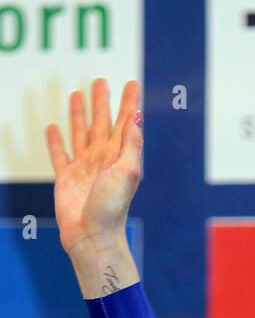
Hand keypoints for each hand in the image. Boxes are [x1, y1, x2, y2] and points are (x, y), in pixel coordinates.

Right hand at [45, 78, 142, 254]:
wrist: (92, 236)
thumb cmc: (112, 208)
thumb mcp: (128, 172)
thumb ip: (132, 143)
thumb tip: (138, 115)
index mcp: (118, 156)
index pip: (126, 123)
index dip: (130, 103)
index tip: (133, 84)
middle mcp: (101, 159)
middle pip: (101, 122)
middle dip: (102, 102)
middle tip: (100, 81)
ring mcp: (83, 168)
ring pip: (80, 133)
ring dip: (78, 114)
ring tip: (77, 94)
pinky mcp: (65, 179)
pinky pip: (59, 155)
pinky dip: (55, 141)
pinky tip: (53, 128)